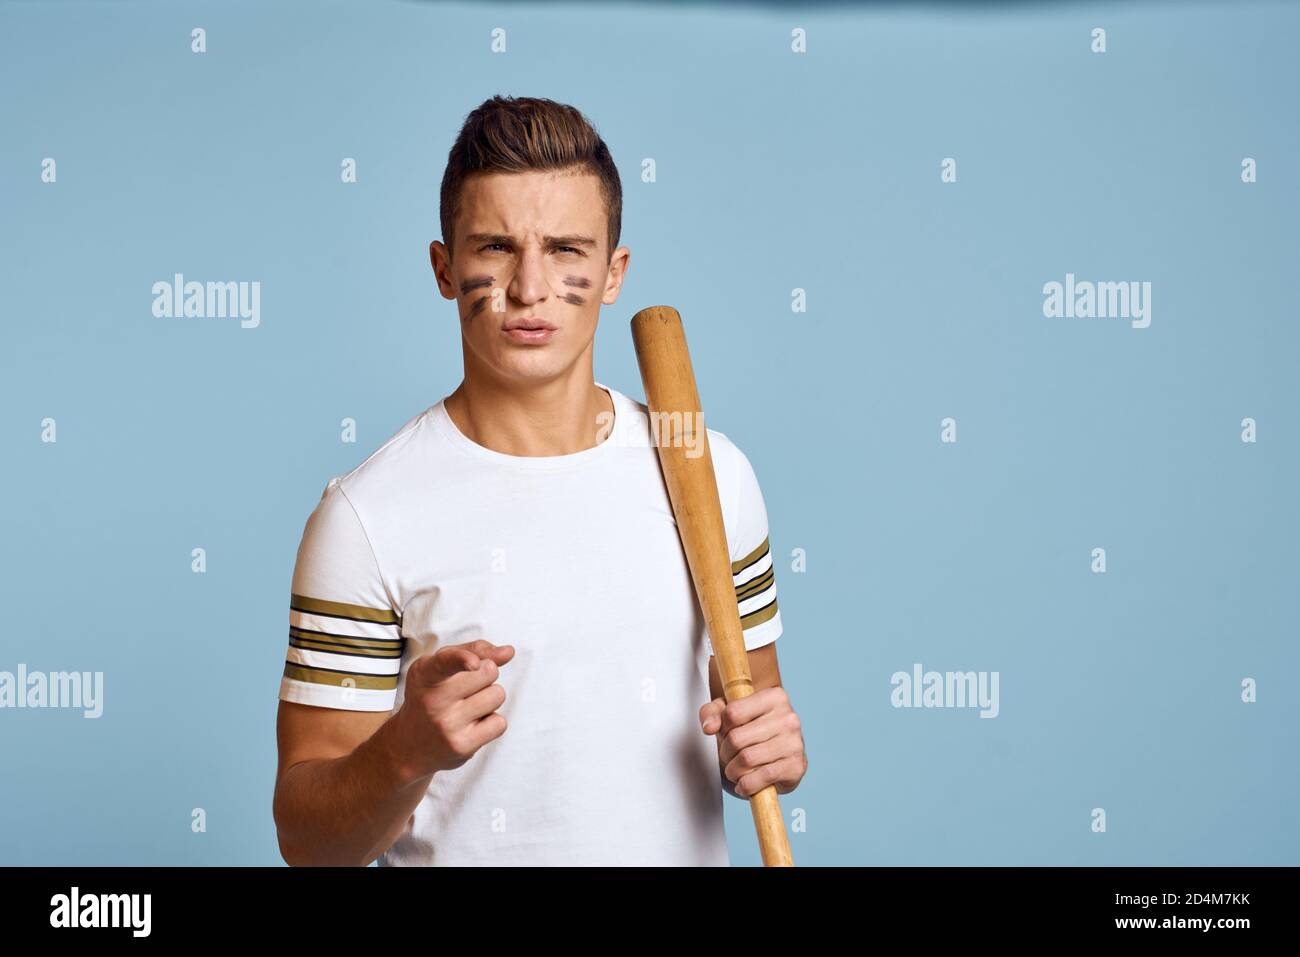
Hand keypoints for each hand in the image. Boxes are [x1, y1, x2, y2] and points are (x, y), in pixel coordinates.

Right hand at [392, 640, 514, 780]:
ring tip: (468, 708)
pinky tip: (472, 726)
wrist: (410, 744)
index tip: (474, 664)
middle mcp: (433, 700)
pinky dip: (492, 722)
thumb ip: (474, 651)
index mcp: (425, 674)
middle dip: (486, 675)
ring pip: (497, 695)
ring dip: (490, 699)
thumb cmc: (432, 696)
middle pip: (488, 672)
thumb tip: (508, 652)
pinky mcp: (461, 746)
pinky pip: (500, 723)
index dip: (463, 660)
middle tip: (466, 689)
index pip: (446, 663)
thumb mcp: (442, 666)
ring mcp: (447, 725)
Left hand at [699, 686, 806, 797]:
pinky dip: (747, 785)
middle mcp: (789, 717)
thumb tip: (709, 727)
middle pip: (737, 738)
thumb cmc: (753, 730)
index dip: (722, 727)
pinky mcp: (797, 766)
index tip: (726, 732)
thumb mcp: (728, 714)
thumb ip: (711, 713)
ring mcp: (795, 742)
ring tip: (735, 770)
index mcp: (774, 697)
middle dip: (725, 752)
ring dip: (733, 771)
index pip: (733, 712)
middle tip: (728, 756)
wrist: (779, 754)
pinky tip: (745, 783)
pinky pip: (762, 777)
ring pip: (747, 759)